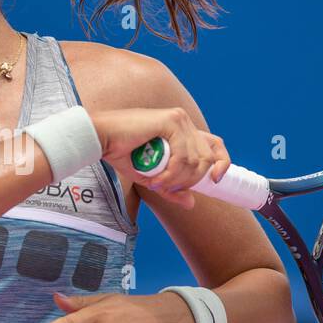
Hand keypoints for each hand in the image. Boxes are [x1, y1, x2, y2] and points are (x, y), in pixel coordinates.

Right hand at [91, 107, 230, 207]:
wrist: (101, 137)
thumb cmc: (121, 152)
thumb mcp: (151, 176)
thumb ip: (172, 188)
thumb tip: (192, 202)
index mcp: (183, 130)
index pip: (215, 145)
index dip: (222, 163)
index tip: (215, 180)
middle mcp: (184, 122)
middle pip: (206, 158)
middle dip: (189, 180)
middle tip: (166, 188)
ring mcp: (179, 120)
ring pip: (195, 160)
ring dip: (176, 180)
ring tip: (156, 183)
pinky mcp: (171, 121)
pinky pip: (182, 157)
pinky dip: (171, 174)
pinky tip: (155, 179)